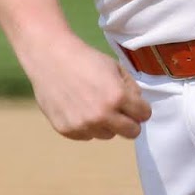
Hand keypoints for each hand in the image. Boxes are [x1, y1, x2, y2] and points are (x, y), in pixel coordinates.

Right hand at [18, 33, 151, 140]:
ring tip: (95, 105)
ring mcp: (83, 125)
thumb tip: (139, 107)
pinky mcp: (67, 130)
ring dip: (107, 124)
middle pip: (131, 133)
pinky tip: (79, 108)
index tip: (136, 106)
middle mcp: (102, 115)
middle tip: (121, 111)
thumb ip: (131, 88)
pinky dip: (87, 126)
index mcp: (117, 96)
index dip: (142, 109)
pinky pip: (87, 135)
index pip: (144, 115)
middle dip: (130, 122)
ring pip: (108, 135)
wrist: (50, 58)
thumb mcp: (115, 67)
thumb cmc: (86, 59)